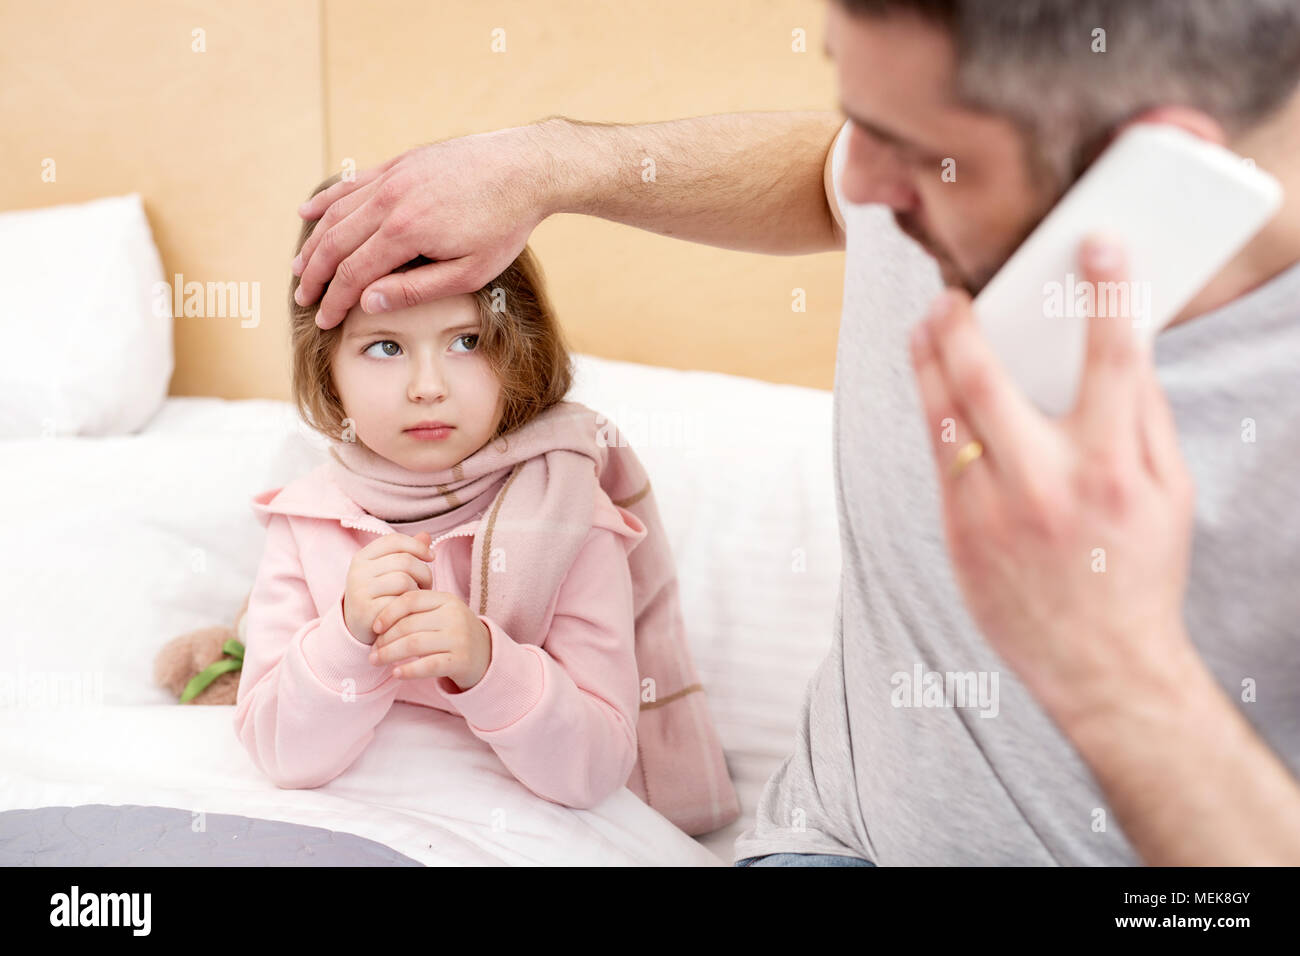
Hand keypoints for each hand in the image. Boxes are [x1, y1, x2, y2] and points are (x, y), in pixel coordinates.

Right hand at [292, 125, 554, 329]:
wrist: (525, 167)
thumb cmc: (504, 226)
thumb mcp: (469, 272)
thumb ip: (415, 290)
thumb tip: (368, 303)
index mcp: (405, 233)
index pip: (353, 274)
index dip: (334, 301)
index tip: (322, 321)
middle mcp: (390, 200)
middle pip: (335, 243)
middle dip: (315, 275)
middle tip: (302, 299)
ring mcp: (393, 177)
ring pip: (338, 212)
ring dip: (315, 241)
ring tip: (300, 266)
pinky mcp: (401, 163)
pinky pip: (353, 183)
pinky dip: (328, 200)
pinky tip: (308, 213)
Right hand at [342, 531, 433, 643]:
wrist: (359, 628)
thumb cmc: (381, 595)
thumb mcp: (389, 571)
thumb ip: (407, 553)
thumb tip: (426, 535)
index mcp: (363, 557)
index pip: (395, 540)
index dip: (417, 546)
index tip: (431, 557)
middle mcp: (358, 571)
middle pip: (404, 561)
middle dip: (423, 572)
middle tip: (426, 585)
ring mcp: (360, 591)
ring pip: (404, 581)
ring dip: (419, 590)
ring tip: (418, 597)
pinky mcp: (366, 611)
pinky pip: (399, 603)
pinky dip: (410, 606)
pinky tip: (410, 610)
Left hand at [367, 590, 491, 691]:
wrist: (485, 654)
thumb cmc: (453, 633)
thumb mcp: (441, 614)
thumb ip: (416, 611)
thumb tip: (377, 622)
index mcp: (447, 600)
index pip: (410, 600)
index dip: (388, 613)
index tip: (375, 628)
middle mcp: (454, 616)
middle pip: (409, 625)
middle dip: (385, 639)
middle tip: (372, 651)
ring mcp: (459, 638)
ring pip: (414, 644)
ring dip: (390, 654)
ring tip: (376, 661)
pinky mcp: (461, 660)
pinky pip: (428, 665)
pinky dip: (409, 670)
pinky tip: (396, 674)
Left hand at [908, 235, 1196, 728]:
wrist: (1101, 666)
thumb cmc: (1140, 571)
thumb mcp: (1171, 493)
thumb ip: (1144, 418)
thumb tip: (1122, 349)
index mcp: (1112, 469)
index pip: (1111, 360)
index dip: (1106, 292)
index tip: (1096, 245)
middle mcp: (1045, 485)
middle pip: (987, 380)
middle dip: (962, 324)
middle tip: (952, 293)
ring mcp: (991, 511)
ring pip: (942, 415)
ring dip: (927, 361)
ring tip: (926, 327)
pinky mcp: (958, 534)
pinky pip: (937, 457)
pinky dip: (933, 412)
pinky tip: (933, 386)